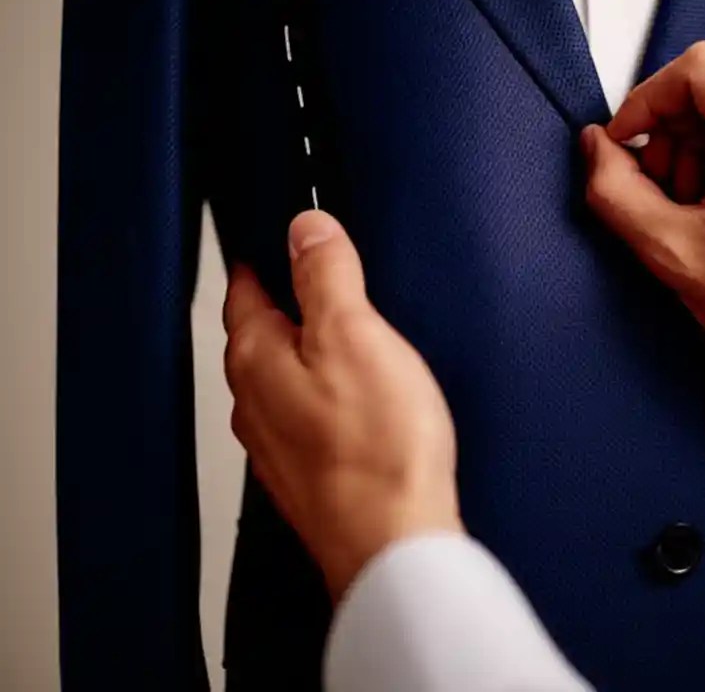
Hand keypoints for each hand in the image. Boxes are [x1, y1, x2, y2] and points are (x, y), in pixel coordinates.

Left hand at [223, 209, 461, 599]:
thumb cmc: (377, 449)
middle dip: (288, 304)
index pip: (243, 288)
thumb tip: (305, 228)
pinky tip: (359, 402)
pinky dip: (327, 399)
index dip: (263, 255)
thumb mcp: (356, 335)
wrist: (393, 543)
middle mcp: (254, 403)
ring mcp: (278, 445)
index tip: (280, 234)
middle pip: (260, 335)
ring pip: (284, 380)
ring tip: (349, 336)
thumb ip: (326, 276)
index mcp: (256, 358)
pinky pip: (308, 420)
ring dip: (308, 355)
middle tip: (322, 275)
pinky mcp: (310, 476)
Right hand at [581, 41, 704, 405]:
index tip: (623, 143)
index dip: (647, 101)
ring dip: (687, 138)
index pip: (700, 70)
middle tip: (650, 181)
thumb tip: (594, 144)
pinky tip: (702, 196)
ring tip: (677, 197)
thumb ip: (618, 191)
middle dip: (667, 124)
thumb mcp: (675, 251)